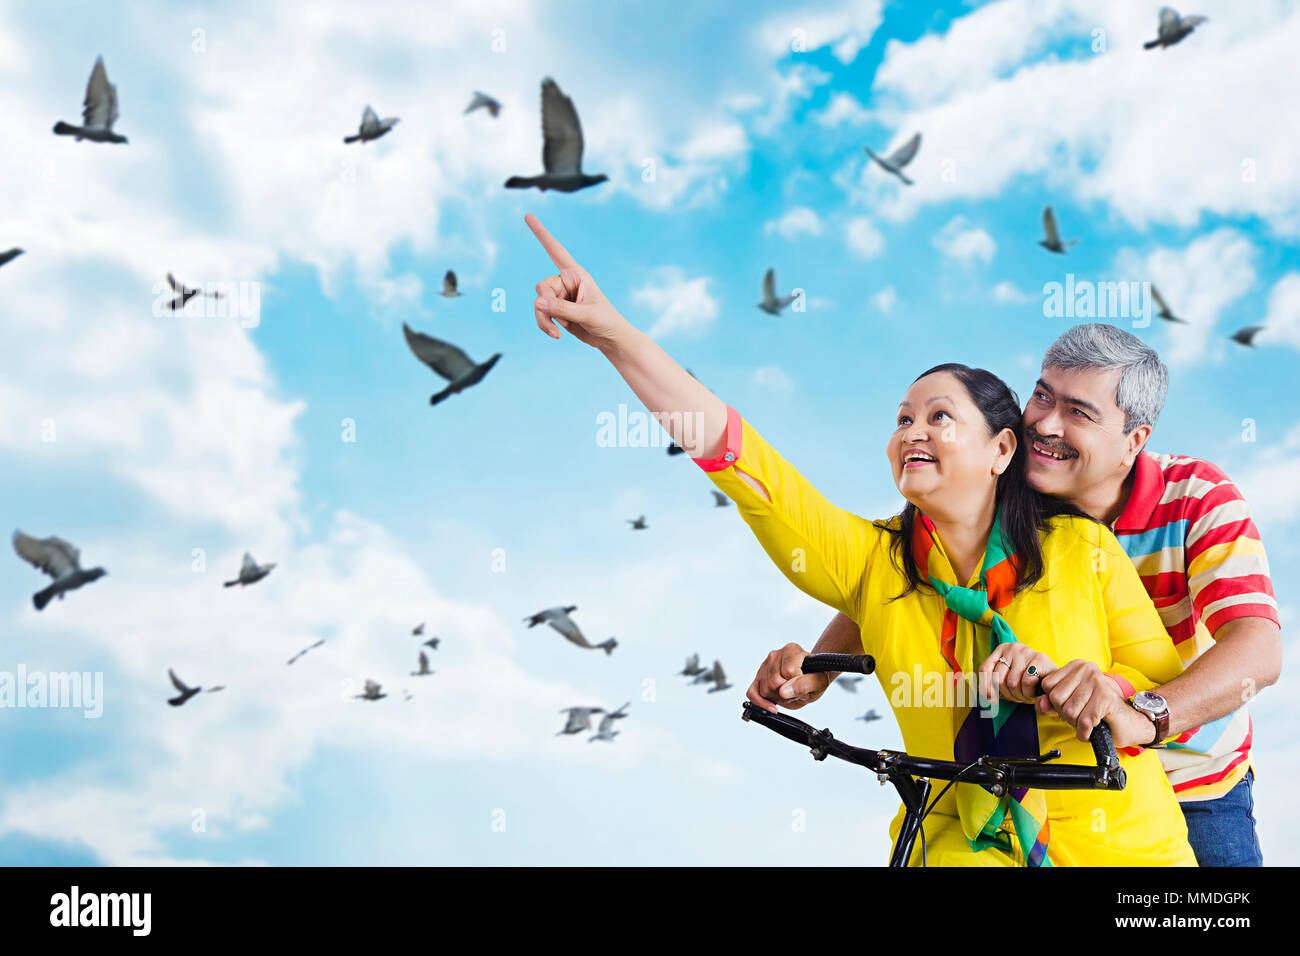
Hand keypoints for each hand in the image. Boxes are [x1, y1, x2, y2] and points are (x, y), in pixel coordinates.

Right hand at [525, 213, 629, 348]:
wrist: (610, 339)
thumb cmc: (606, 322)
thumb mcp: (586, 315)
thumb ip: (561, 308)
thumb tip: (536, 302)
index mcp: (576, 274)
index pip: (555, 250)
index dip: (541, 233)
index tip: (527, 215)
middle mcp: (566, 282)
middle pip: (541, 288)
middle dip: (546, 307)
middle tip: (560, 323)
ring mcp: (560, 296)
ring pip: (538, 304)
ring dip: (544, 320)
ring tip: (557, 333)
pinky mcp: (557, 310)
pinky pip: (541, 314)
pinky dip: (545, 325)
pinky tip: (557, 335)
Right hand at [746, 643, 831, 713]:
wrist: (809, 678)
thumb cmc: (814, 676)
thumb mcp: (818, 682)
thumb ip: (804, 684)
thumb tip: (784, 691)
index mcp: (791, 650)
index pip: (789, 672)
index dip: (797, 685)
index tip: (805, 685)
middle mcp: (775, 655)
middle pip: (774, 682)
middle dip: (786, 693)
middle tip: (796, 691)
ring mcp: (764, 665)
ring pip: (764, 689)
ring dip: (778, 698)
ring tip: (788, 693)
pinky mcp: (758, 677)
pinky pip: (752, 692)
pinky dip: (760, 702)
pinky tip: (772, 706)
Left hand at [977, 642, 1055, 704]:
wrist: (1058, 683)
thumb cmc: (1031, 683)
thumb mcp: (1009, 680)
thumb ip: (994, 683)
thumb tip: (984, 696)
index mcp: (1002, 649)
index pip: (984, 669)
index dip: (985, 687)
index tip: (991, 700)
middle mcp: (1012, 647)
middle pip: (997, 678)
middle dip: (1007, 694)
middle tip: (1017, 698)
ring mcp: (1026, 651)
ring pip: (1011, 682)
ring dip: (1019, 696)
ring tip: (1026, 696)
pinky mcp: (1040, 658)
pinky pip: (1026, 682)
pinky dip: (1029, 693)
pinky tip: (1034, 693)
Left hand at [1036, 660, 1155, 747]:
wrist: (1130, 723)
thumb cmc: (1098, 712)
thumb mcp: (1069, 704)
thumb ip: (1051, 702)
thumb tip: (1041, 703)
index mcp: (1076, 666)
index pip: (1048, 685)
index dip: (1056, 703)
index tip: (1072, 705)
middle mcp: (1087, 669)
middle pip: (1056, 698)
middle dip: (1066, 714)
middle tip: (1082, 715)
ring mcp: (1097, 681)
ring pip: (1069, 710)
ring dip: (1077, 724)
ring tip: (1089, 720)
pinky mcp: (1105, 697)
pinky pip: (1083, 720)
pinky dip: (1085, 731)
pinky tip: (1092, 728)